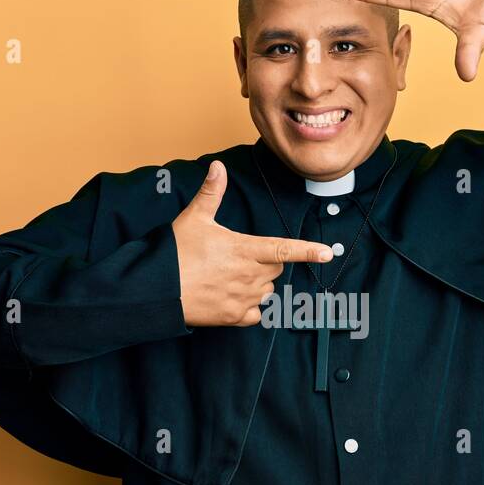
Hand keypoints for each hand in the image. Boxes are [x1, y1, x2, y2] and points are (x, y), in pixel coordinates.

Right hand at [171, 161, 332, 326]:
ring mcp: (243, 299)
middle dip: (268, 261)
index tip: (327, 253)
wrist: (156, 291)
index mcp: (245, 250)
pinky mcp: (234, 318)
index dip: (308, 251)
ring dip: (258, 284)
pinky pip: (256, 314)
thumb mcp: (193, 218)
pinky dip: (250, 307)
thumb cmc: (175, 253)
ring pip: (266, 290)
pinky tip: (232, 298)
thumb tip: (218, 167)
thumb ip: (211, 193)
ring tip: (230, 277)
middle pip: (276, 268)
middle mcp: (249, 276)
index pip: (284, 249)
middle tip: (242, 256)